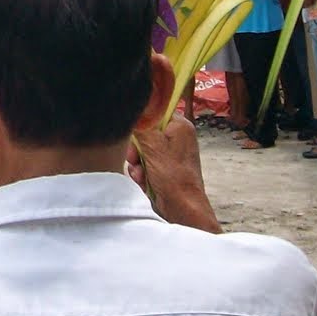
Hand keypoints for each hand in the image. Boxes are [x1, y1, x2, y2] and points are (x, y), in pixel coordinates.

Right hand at [128, 115, 220, 233]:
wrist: (182, 207)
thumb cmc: (174, 177)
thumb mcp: (152, 146)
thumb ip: (141, 125)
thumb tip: (134, 109)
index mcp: (180, 126)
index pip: (155, 111)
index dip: (142, 123)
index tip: (136, 135)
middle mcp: (177, 138)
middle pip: (146, 132)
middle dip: (136, 148)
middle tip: (135, 158)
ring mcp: (172, 154)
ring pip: (143, 149)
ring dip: (137, 162)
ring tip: (141, 173)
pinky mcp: (166, 168)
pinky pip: (146, 163)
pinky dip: (142, 172)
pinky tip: (143, 180)